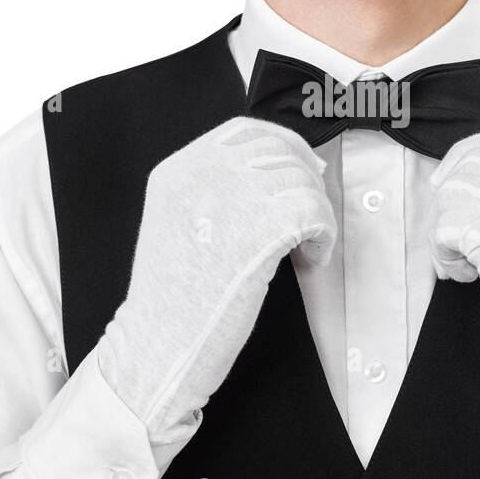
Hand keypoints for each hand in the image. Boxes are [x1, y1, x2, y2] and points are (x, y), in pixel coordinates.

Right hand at [97, 116, 335, 443]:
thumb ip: (216, 192)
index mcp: (177, 171)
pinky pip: (314, 213)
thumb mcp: (178, 224)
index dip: (285, 147)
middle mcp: (202, 175)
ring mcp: (230, 201)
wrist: (156, 347)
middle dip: (306, 183)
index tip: (302, 173)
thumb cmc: (173, 301)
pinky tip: (309, 259)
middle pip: (280, 151)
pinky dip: (323, 236)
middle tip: (310, 219)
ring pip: (301, 182)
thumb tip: (280, 173)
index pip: (245, 131)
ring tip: (305, 249)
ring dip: (316, 214)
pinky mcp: (258, 233)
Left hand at [426, 125, 479, 448]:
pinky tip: (471, 278)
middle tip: (463, 240)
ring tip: (474, 265)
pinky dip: (446, 259)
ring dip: (450, 234)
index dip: (466, 155)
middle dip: (453, 201)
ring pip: (452, 196)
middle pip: (469, 164)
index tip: (451, 182)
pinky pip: (445, 231)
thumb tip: (461, 166)